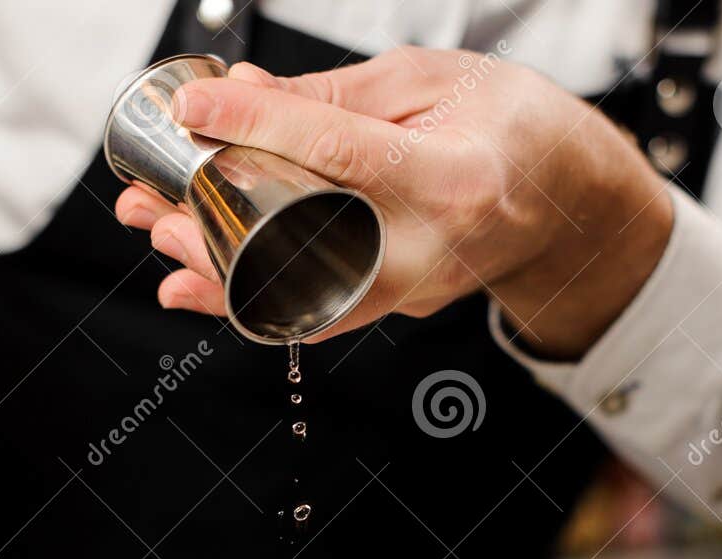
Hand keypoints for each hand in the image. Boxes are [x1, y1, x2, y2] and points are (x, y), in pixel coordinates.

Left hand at [115, 49, 673, 358]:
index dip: (259, 124)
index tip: (196, 105)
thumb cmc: (513, 130)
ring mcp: (412, 291)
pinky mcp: (395, 308)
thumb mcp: (436, 83)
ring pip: (296, 295)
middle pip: (303, 243)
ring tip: (159, 235)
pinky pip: (311, 312)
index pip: (340, 151)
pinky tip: (193, 289)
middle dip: (213, 223)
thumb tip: (248, 93)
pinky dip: (247, 302)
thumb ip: (339, 97)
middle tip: (150, 200)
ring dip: (214, 270)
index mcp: (452, 178)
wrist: (570, 204)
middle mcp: (430, 249)